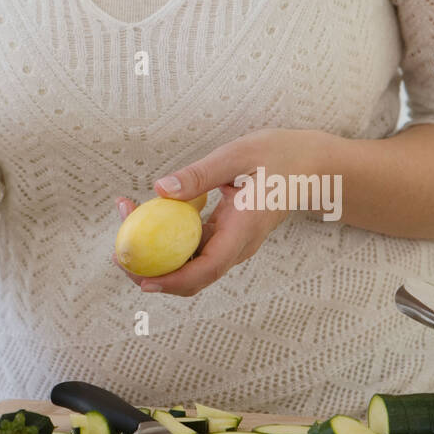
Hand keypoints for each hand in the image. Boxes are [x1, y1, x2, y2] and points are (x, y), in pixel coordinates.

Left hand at [112, 127, 333, 296]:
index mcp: (245, 230)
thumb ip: (201, 173)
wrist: (315, 167)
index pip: (207, 269)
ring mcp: (232, 243)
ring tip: (124, 210)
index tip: (142, 279)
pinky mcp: (225, 235)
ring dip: (154, 247)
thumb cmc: (283, 156)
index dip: (172, 280)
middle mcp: (237, 245)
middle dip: (151, 268)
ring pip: (188, 261)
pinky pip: (192, 244)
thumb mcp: (241, 154)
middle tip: (118, 247)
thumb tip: (161, 189)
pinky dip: (166, 232)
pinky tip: (147, 206)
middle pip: (190, 274)